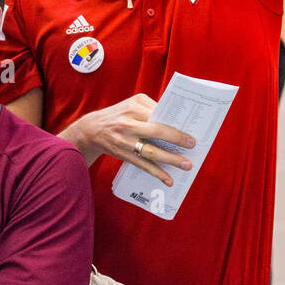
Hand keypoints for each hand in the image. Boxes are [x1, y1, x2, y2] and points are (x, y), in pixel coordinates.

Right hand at [67, 94, 195, 187]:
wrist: (91, 129)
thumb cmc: (120, 115)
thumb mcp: (132, 104)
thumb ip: (152, 109)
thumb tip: (178, 122)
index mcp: (133, 108)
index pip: (158, 115)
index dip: (174, 124)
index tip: (190, 131)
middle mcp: (128, 124)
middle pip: (156, 132)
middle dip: (176, 139)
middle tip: (192, 145)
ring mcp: (125, 141)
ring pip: (151, 151)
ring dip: (170, 160)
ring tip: (187, 165)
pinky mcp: (123, 154)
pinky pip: (143, 165)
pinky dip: (157, 173)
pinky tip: (168, 180)